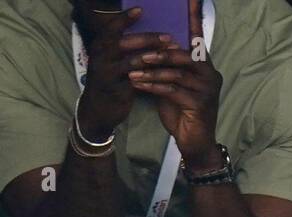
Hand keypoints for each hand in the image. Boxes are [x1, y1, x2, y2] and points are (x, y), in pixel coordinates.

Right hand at [77, 7, 171, 140]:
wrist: (99, 110)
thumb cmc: (110, 81)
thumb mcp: (112, 62)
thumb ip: (125, 49)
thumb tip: (148, 35)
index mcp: (99, 47)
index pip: (111, 28)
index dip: (125, 18)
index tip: (141, 9)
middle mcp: (100, 57)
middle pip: (124, 43)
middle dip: (148, 38)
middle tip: (169, 37)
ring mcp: (107, 74)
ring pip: (133, 61)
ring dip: (154, 57)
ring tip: (172, 55)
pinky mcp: (117, 90)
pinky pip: (138, 80)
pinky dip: (153, 76)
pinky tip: (168, 74)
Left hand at [127, 1, 222, 167]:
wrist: (194, 143)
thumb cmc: (182, 113)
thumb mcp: (172, 85)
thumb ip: (167, 67)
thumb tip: (148, 48)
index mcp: (205, 66)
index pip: (198, 37)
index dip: (194, 16)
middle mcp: (211, 74)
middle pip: (182, 54)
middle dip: (157, 53)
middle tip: (136, 54)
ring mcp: (207, 89)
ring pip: (175, 72)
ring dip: (150, 72)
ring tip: (131, 73)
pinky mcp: (200, 104)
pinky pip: (172, 89)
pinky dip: (152, 87)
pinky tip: (138, 86)